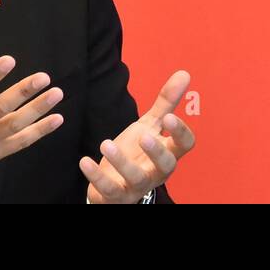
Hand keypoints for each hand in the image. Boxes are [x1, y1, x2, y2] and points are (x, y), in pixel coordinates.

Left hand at [80, 70, 194, 202]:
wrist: (115, 185)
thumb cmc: (137, 153)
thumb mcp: (150, 125)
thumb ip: (166, 102)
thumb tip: (184, 73)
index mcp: (168, 152)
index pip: (185, 145)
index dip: (180, 133)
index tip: (169, 116)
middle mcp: (156, 171)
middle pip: (166, 165)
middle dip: (156, 152)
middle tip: (144, 135)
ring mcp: (137, 186)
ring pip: (136, 178)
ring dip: (122, 162)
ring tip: (106, 143)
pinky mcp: (116, 195)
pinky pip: (109, 189)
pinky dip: (96, 176)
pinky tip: (85, 161)